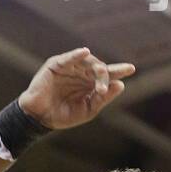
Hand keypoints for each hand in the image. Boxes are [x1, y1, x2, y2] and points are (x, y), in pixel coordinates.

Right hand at [19, 47, 134, 129]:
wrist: (39, 118)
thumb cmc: (61, 115)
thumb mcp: (86, 110)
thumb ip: (102, 99)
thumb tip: (120, 85)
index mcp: (90, 84)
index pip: (107, 75)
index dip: (118, 71)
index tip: (131, 69)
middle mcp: (81, 73)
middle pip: (98, 67)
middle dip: (105, 74)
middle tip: (105, 85)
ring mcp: (70, 67)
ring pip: (87, 62)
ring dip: (95, 67)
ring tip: (101, 74)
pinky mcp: (56, 65)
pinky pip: (69, 58)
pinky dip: (76, 55)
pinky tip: (85, 53)